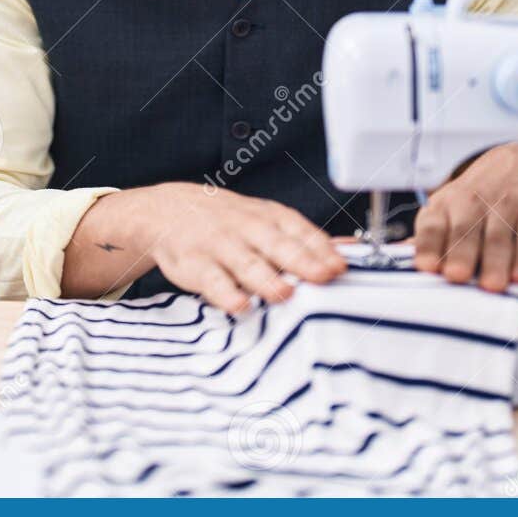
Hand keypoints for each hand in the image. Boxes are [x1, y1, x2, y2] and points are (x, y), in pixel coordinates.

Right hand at [145, 184, 346, 313]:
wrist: (166, 211)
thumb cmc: (227, 221)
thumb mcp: (265, 219)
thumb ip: (303, 238)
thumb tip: (350, 249)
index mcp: (268, 217)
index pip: (299, 231)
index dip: (321, 249)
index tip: (340, 266)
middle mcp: (246, 228)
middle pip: (277, 245)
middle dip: (302, 261)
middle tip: (325, 276)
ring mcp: (219, 246)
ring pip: (246, 263)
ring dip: (266, 278)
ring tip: (285, 294)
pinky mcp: (194, 265)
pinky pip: (212, 280)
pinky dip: (225, 293)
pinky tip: (240, 305)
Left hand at [412, 143, 517, 291]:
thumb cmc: (479, 193)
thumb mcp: (448, 206)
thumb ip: (430, 236)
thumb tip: (402, 257)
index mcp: (445, 205)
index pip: (431, 225)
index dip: (427, 245)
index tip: (426, 266)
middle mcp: (472, 203)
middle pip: (464, 230)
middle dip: (460, 254)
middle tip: (457, 276)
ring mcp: (504, 205)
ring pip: (497, 236)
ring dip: (494, 262)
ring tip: (491, 285)